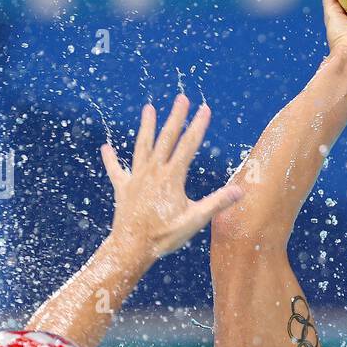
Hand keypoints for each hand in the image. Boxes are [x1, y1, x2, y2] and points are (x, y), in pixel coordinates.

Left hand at [101, 96, 241, 260]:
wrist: (131, 248)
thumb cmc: (164, 236)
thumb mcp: (194, 221)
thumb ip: (216, 204)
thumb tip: (240, 191)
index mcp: (171, 178)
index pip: (188, 146)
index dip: (198, 126)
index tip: (205, 109)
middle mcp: (152, 173)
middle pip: (166, 139)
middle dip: (175, 117)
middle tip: (181, 98)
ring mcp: (136, 179)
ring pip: (142, 147)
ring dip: (146, 127)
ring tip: (148, 109)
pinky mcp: (123, 189)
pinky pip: (116, 171)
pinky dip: (111, 159)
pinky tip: (106, 148)